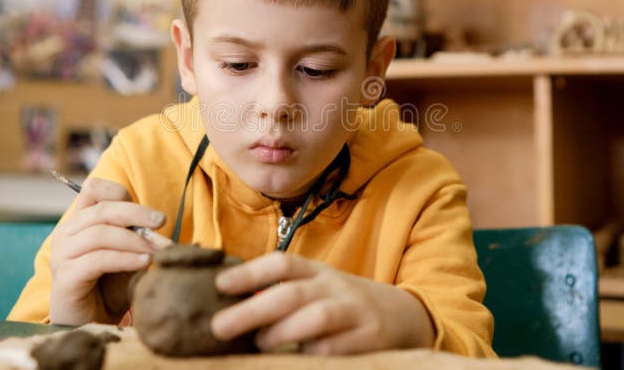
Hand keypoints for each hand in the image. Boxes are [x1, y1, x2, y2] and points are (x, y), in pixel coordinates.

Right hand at [49, 178, 165, 324]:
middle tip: (161, 221)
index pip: (91, 190)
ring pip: (100, 233)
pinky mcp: (65, 277)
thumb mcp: (127, 254)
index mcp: (79, 222)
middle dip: (136, 214)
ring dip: (134, 239)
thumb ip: (137, 235)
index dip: (116, 190)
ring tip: (156, 250)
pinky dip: (125, 258)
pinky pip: (98, 259)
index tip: (142, 205)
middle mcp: (66, 234)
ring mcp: (62, 255)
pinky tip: (144, 262)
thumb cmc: (109, 287)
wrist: (91, 323)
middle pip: (101, 210)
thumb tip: (162, 222)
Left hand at [210, 252, 433, 354]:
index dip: (249, 272)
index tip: (219, 285)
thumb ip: (281, 292)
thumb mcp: (317, 289)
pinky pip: (338, 348)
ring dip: (284, 332)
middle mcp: (335, 287)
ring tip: (260, 344)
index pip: (282, 264)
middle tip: (219, 327)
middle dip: (253, 309)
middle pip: (292, 293)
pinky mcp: (371, 339)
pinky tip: (297, 361)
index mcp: (317, 271)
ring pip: (317, 317)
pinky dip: (315, 354)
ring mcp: (355, 312)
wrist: (404, 315)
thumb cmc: (343, 305)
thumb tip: (227, 304)